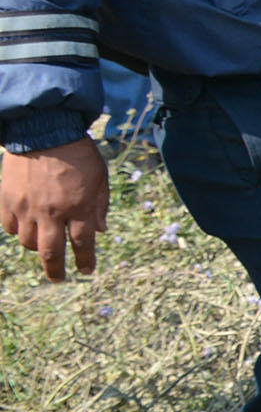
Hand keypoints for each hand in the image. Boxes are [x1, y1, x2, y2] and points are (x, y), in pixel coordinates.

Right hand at [3, 140, 107, 280]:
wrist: (44, 131)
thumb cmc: (78, 152)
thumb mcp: (100, 177)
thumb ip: (100, 206)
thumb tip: (101, 231)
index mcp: (78, 207)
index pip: (83, 243)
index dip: (85, 261)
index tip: (86, 271)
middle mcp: (52, 212)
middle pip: (51, 252)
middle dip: (56, 270)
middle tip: (59, 279)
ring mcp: (27, 207)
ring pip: (28, 242)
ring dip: (37, 248)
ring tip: (44, 246)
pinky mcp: (7, 200)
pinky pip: (9, 227)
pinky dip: (18, 232)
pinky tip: (25, 228)